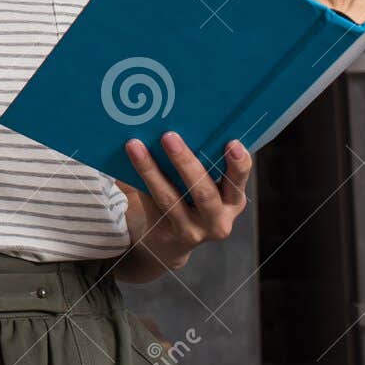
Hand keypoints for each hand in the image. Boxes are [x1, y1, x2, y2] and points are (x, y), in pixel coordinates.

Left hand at [118, 131, 251, 272]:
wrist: (166, 243)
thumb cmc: (187, 199)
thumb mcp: (202, 186)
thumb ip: (200, 162)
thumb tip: (174, 120)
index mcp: (233, 200)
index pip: (238, 180)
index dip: (238, 163)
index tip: (232, 142)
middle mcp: (218, 219)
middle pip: (204, 192)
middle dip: (185, 163)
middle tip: (168, 136)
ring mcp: (193, 231)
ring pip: (170, 198)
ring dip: (151, 170)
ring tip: (135, 146)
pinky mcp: (166, 234)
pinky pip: (149, 204)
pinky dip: (138, 181)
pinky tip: (126, 162)